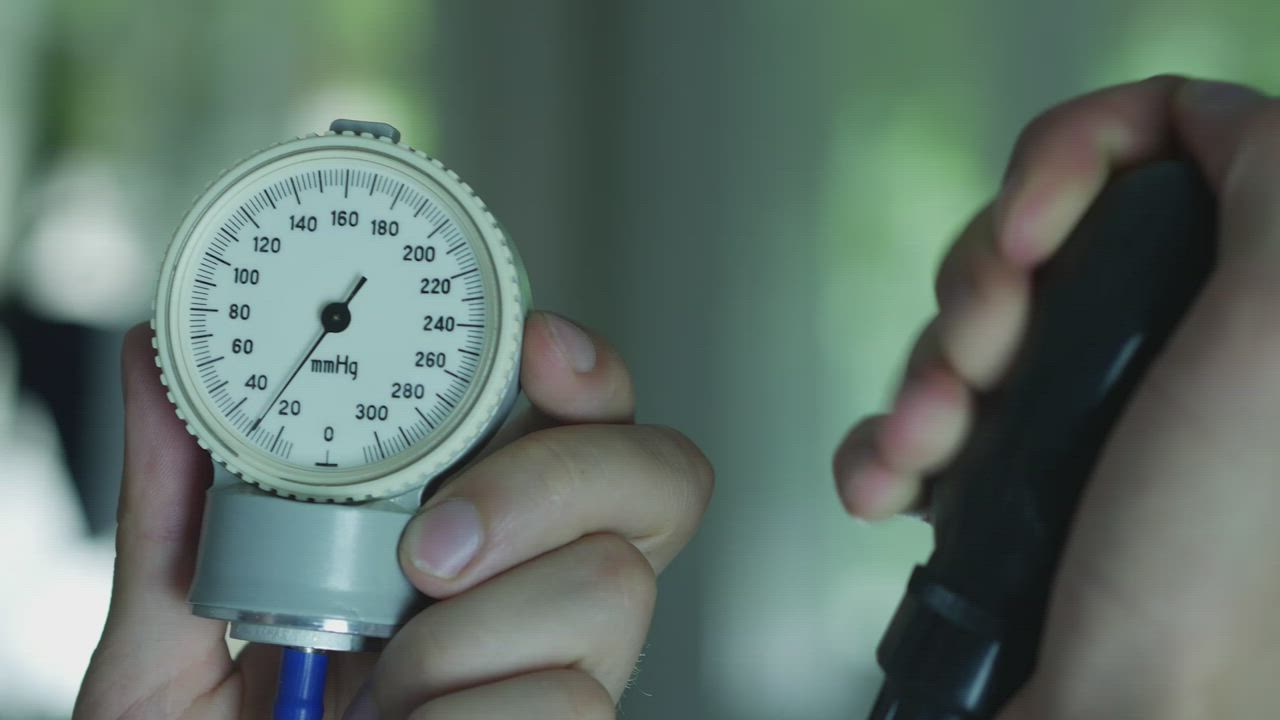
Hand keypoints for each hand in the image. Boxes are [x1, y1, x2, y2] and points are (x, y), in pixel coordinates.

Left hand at [76, 311, 712, 718]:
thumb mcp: (169, 648)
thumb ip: (174, 516)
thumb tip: (148, 363)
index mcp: (463, 539)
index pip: (582, 424)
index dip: (588, 374)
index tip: (537, 351)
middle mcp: (536, 594)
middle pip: (655, 480)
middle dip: (555, 480)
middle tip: (426, 550)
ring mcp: (567, 675)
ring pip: (613, 586)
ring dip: (472, 632)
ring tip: (382, 685)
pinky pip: (574, 702)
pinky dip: (473, 715)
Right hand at [834, 75, 1279, 717]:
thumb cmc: (1217, 579)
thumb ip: (1272, 177)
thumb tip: (1200, 115)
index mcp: (1254, 301)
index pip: (1159, 140)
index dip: (1074, 159)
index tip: (1039, 231)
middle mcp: (1183, 349)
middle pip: (1042, 231)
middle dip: (982, 287)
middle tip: (988, 355)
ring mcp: (1097, 415)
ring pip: (973, 320)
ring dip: (925, 377)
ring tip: (933, 442)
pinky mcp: (1023, 474)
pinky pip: (927, 410)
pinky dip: (892, 441)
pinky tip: (897, 481)